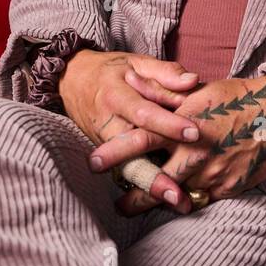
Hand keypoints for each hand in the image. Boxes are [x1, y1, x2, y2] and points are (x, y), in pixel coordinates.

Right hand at [58, 49, 204, 213]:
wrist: (71, 81)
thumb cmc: (112, 71)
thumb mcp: (136, 62)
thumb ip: (164, 72)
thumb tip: (192, 81)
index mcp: (116, 95)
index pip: (144, 112)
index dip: (168, 124)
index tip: (194, 133)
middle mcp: (107, 122)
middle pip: (130, 153)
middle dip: (154, 175)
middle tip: (178, 193)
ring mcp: (104, 142)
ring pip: (127, 168)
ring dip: (151, 187)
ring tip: (179, 202)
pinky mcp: (106, 154)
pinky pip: (126, 170)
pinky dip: (145, 186)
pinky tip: (169, 199)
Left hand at [87, 73, 265, 215]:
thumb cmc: (236, 97)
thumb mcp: (198, 93)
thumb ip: (169, 102)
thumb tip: (138, 96)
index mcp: (184, 124)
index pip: (141, 139)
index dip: (115, 153)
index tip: (93, 163)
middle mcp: (195, 151)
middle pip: (155, 180)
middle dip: (132, 196)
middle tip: (117, 205)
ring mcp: (212, 173)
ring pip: (178, 195)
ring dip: (160, 200)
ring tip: (141, 207)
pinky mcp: (228, 187)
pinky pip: (202, 199)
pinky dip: (189, 199)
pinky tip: (179, 201)